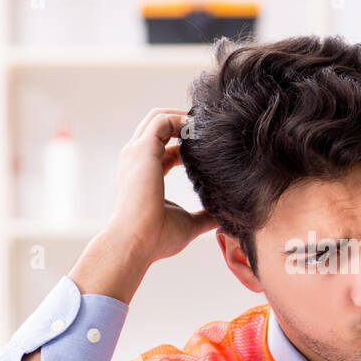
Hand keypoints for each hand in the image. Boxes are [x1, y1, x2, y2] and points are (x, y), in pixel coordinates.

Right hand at [105, 107, 217, 267]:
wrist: (136, 243)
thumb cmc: (156, 238)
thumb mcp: (188, 223)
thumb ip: (205, 215)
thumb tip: (224, 215)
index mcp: (142, 175)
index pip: (163, 149)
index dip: (185, 145)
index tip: (208, 147)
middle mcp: (136, 160)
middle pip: (157, 127)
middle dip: (183, 123)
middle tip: (210, 129)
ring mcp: (136, 153)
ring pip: (158, 118)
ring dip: (184, 118)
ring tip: (208, 125)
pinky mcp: (142, 150)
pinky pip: (162, 121)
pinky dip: (181, 120)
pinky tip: (201, 131)